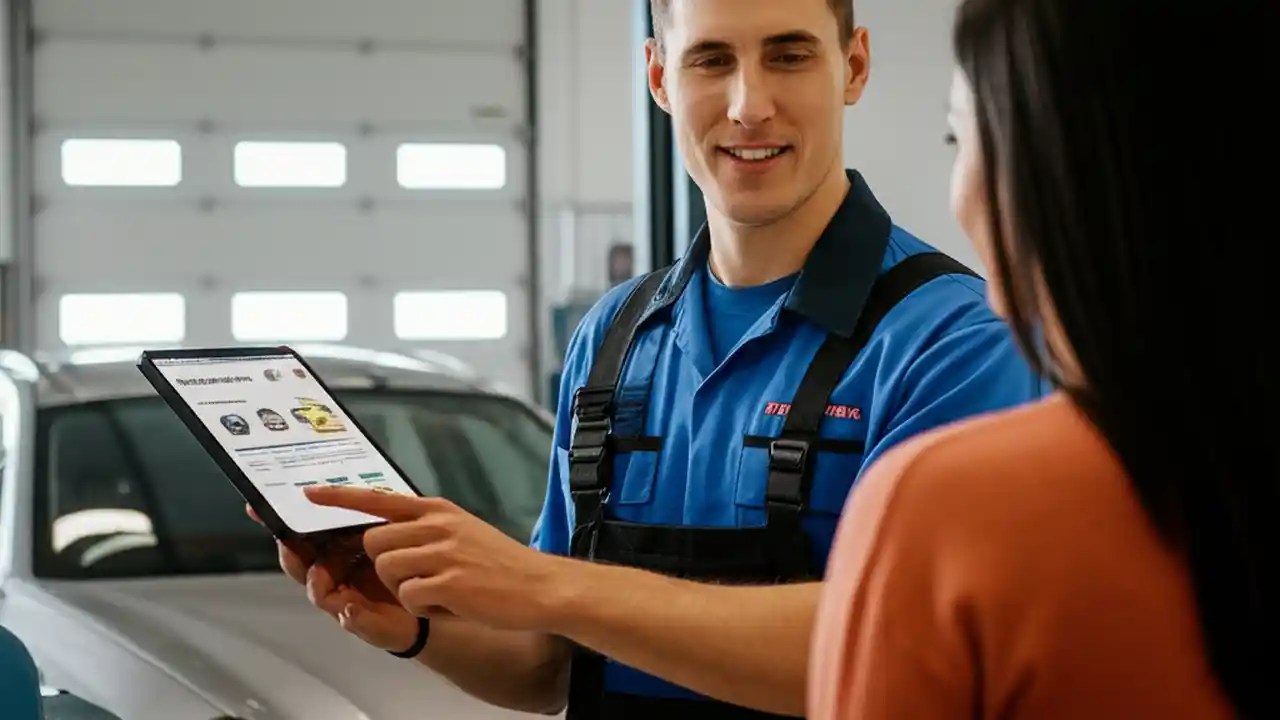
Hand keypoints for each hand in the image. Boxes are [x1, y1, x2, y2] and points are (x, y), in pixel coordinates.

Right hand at [245, 503, 419, 652]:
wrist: (436, 595)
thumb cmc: (408, 557)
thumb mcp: (389, 523)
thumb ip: (365, 504)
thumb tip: (337, 483)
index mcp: (336, 548)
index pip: (300, 534)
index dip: (279, 522)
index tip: (257, 509)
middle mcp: (335, 573)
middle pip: (301, 564)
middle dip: (291, 554)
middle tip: (288, 541)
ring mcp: (346, 599)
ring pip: (319, 591)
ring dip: (317, 581)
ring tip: (320, 571)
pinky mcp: (367, 622)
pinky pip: (352, 620)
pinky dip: (350, 615)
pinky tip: (350, 608)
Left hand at [304, 487, 566, 631]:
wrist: (541, 587)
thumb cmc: (502, 564)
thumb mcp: (463, 530)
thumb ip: (426, 526)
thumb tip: (388, 529)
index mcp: (438, 510)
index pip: (379, 498)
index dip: (340, 498)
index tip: (310, 494)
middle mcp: (437, 525)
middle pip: (374, 543)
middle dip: (387, 566)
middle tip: (420, 577)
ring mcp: (443, 552)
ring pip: (388, 570)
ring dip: (407, 588)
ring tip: (441, 590)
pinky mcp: (448, 581)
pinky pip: (410, 597)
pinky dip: (425, 608)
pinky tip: (452, 602)